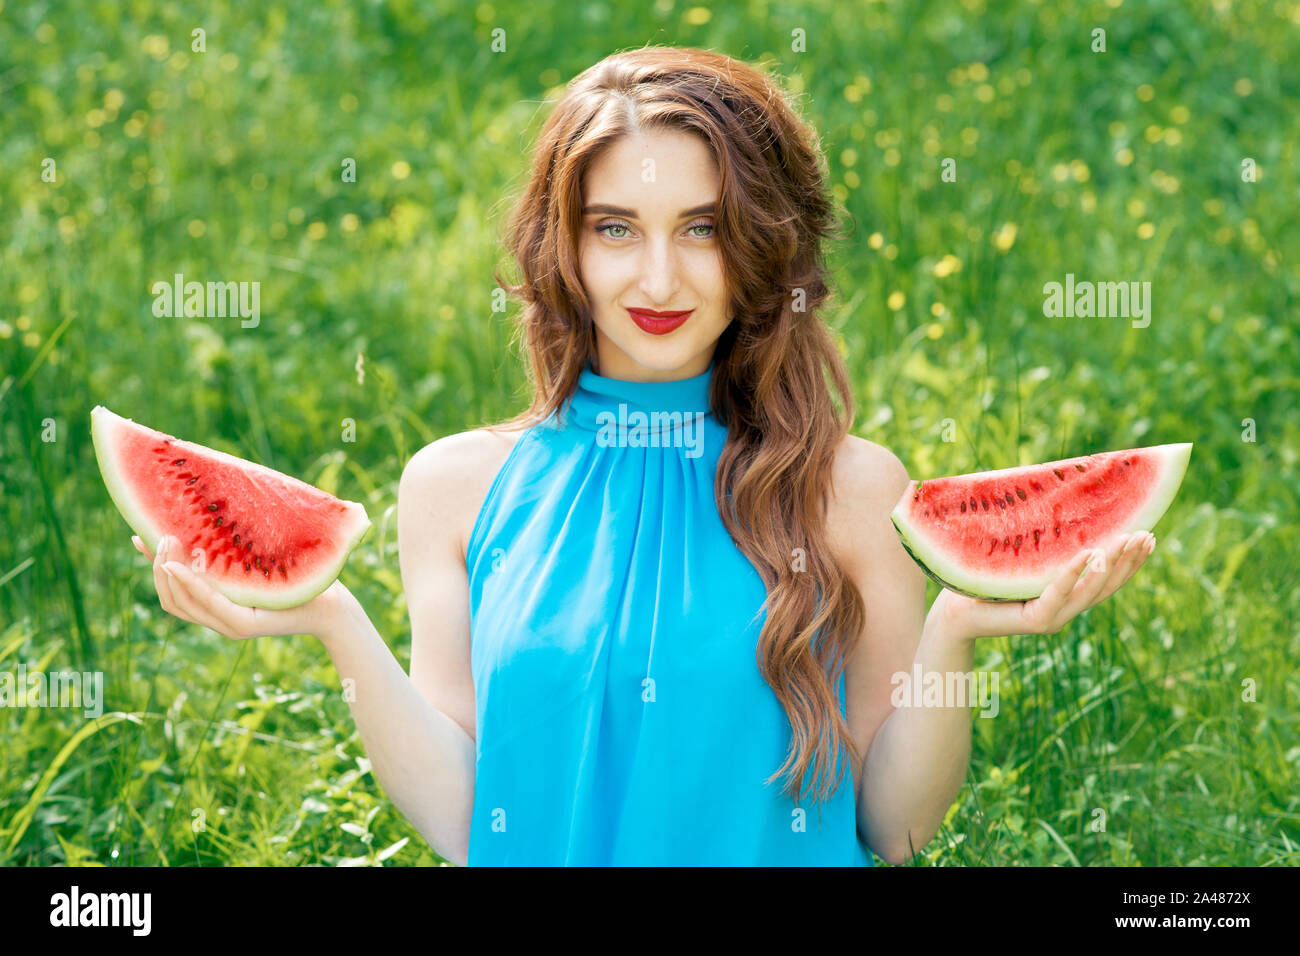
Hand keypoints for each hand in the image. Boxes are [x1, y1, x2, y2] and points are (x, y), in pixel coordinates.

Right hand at [134, 534, 347, 640]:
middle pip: (170, 599)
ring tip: (166, 542)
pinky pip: (210, 605)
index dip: (153, 564)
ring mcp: (230, 626)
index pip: (171, 592)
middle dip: (157, 567)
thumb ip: (228, 547)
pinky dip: (192, 585)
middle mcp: (219, 619)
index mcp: (218, 605)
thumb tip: (202, 515)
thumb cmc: (298, 575)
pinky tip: (181, 566)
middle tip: (158, 536)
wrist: (334, 602)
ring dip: (168, 573)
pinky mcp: (245, 625)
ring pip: (182, 603)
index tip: (137, 535)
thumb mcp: (254, 558)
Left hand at [929, 530, 1155, 641]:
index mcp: (1065, 595)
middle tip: (1149, 534)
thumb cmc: (983, 578)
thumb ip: (1046, 538)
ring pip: (1089, 592)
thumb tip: (1064, 493)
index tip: (1150, 534)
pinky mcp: (1033, 621)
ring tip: (1127, 541)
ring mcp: (1051, 618)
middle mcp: (1063, 609)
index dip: (1129, 560)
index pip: (1106, 578)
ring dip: (1111, 565)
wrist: (952, 612)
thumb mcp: (1021, 553)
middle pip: (1105, 585)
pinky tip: (1090, 554)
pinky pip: (1058, 596)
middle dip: (1129, 560)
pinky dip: (1074, 574)